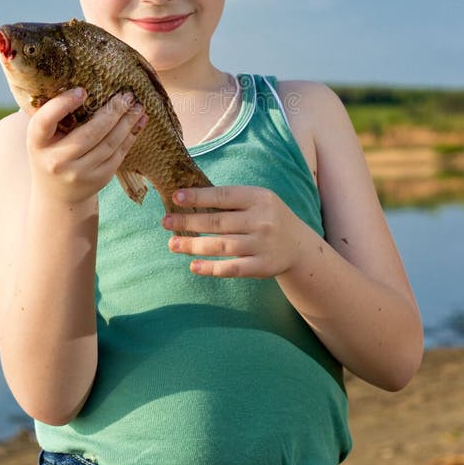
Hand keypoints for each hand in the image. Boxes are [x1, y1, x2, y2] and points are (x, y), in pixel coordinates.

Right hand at [26, 88, 146, 203]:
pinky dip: (130, 137)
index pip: (45, 121)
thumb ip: (53, 112)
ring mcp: (78, 173)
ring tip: (137, 107)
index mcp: (37, 143)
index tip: (82, 91)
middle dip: (112, 112)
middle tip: (126, 95)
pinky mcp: (98, 179)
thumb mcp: (43, 135)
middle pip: (89, 133)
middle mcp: (56, 161)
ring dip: (127, 123)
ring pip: (109, 144)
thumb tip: (74, 77)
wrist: (57, 193)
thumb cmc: (51, 151)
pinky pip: (118, 155)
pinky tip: (138, 123)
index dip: (62, 105)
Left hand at [162, 185, 304, 277]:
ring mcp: (263, 245)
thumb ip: (230, 199)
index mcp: (259, 198)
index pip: (223, 196)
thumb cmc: (267, 217)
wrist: (297, 245)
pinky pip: (233, 268)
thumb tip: (188, 197)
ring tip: (172, 244)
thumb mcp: (257, 200)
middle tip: (165, 222)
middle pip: (218, 222)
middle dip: (188, 222)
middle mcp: (262, 220)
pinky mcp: (263, 266)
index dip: (198, 197)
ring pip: (222, 246)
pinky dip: (211, 268)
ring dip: (193, 246)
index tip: (175, 197)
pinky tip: (193, 266)